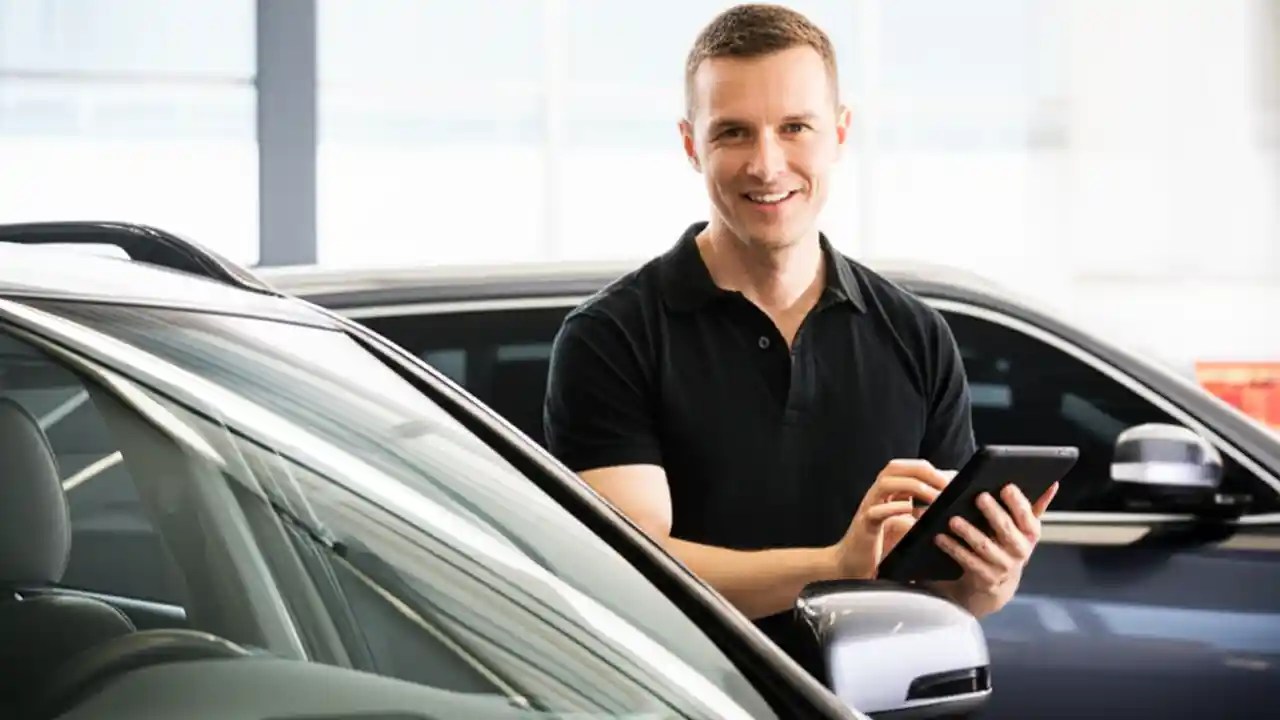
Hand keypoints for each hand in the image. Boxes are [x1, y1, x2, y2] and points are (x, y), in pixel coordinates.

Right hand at [832, 460, 950, 579]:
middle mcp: (877, 495)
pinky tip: (910, 513)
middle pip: (895, 467)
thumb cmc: (882, 546)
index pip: (909, 469)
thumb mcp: (907, 524)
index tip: (956, 479)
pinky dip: (893, 509)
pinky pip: (876, 511)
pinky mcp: (864, 525)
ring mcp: (869, 507)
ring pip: (886, 483)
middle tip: (947, 484)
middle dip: (923, 471)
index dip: (933, 470)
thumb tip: (949, 499)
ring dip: (913, 486)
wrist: (853, 566)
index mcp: (889, 492)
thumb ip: (922, 510)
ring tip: (934, 497)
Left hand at [932, 481, 1058, 615]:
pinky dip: (953, 548)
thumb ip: (1034, 506)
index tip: (1006, 487)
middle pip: (1007, 529)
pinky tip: (940, 537)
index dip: (1018, 502)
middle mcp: (1020, 551)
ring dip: (969, 532)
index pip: (1028, 516)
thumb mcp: (1021, 528)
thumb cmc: (1005, 545)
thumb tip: (1052, 484)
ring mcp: (1003, 566)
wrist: (992, 586)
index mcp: (1030, 534)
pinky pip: (968, 561)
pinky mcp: (985, 578)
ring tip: (953, 519)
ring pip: (985, 546)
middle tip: (979, 497)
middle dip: (993, 512)